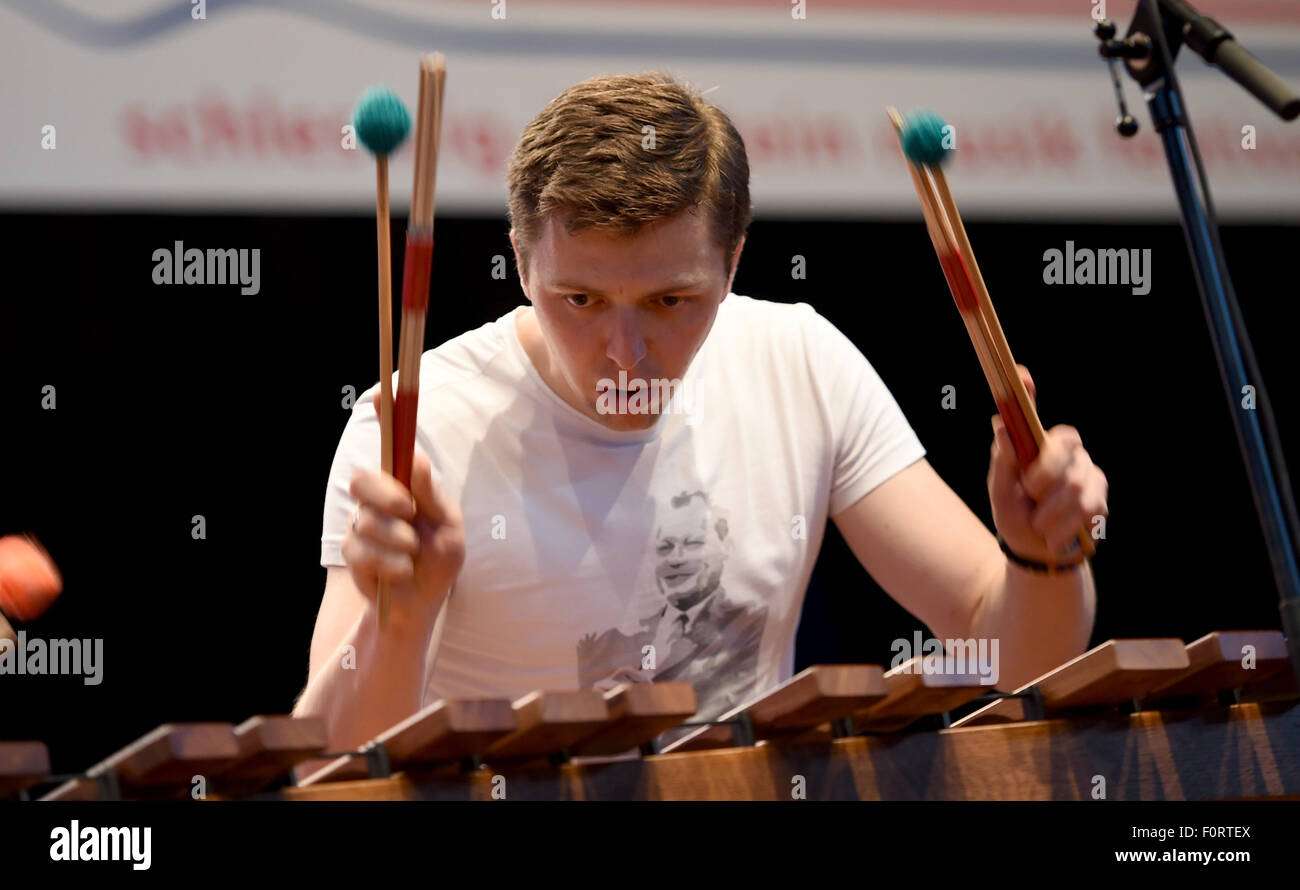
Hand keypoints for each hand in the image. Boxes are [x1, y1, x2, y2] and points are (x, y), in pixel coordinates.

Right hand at [340, 393, 466, 626]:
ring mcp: (362, 523)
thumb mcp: (448, 527)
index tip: (382, 395)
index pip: (392, 446)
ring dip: (398, 539)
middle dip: (386, 494)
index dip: (384, 418)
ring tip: (412, 554)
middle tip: (408, 511)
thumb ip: (432, 495)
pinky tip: (401, 572)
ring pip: (368, 519)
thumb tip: (417, 457)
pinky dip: (391, 564)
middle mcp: (379, 498)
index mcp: (406, 486)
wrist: (422, 604)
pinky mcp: (352, 552)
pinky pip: (364, 551)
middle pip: (364, 479)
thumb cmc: (439, 560)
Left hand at [988, 365, 1107, 563]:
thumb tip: (1000, 424)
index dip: (1027, 391)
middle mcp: (1064, 450)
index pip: (1032, 412)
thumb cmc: (1016, 517)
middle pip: (1065, 445)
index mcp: (1035, 445)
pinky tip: (1054, 536)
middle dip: (1045, 475)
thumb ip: (1004, 462)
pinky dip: (1064, 526)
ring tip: (1040, 524)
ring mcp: (1086, 470)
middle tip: (1032, 493)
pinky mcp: (1101, 494)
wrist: (1039, 555)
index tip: (1020, 373)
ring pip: (1075, 483)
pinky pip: (1088, 506)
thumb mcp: (1001, 494)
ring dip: (1050, 511)